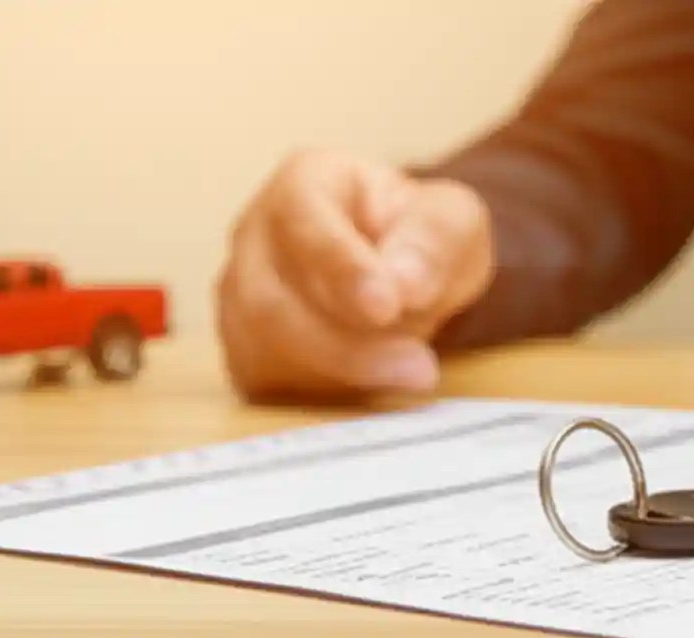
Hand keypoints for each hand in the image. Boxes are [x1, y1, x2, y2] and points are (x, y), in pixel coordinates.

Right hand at [215, 149, 493, 401]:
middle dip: (346, 346)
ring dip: (340, 377)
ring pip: (263, 351)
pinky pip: (267, 386)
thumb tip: (403, 286)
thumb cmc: (423, 235)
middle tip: (419, 368)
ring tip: (412, 374)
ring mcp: (240, 295)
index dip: (342, 269)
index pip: (304, 224)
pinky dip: (322, 397)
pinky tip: (376, 390)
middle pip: (269, 302)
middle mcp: (255, 235)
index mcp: (304, 183)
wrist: (407, 272)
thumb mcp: (452, 223)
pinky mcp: (247, 350)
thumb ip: (432, 243)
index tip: (387, 307)